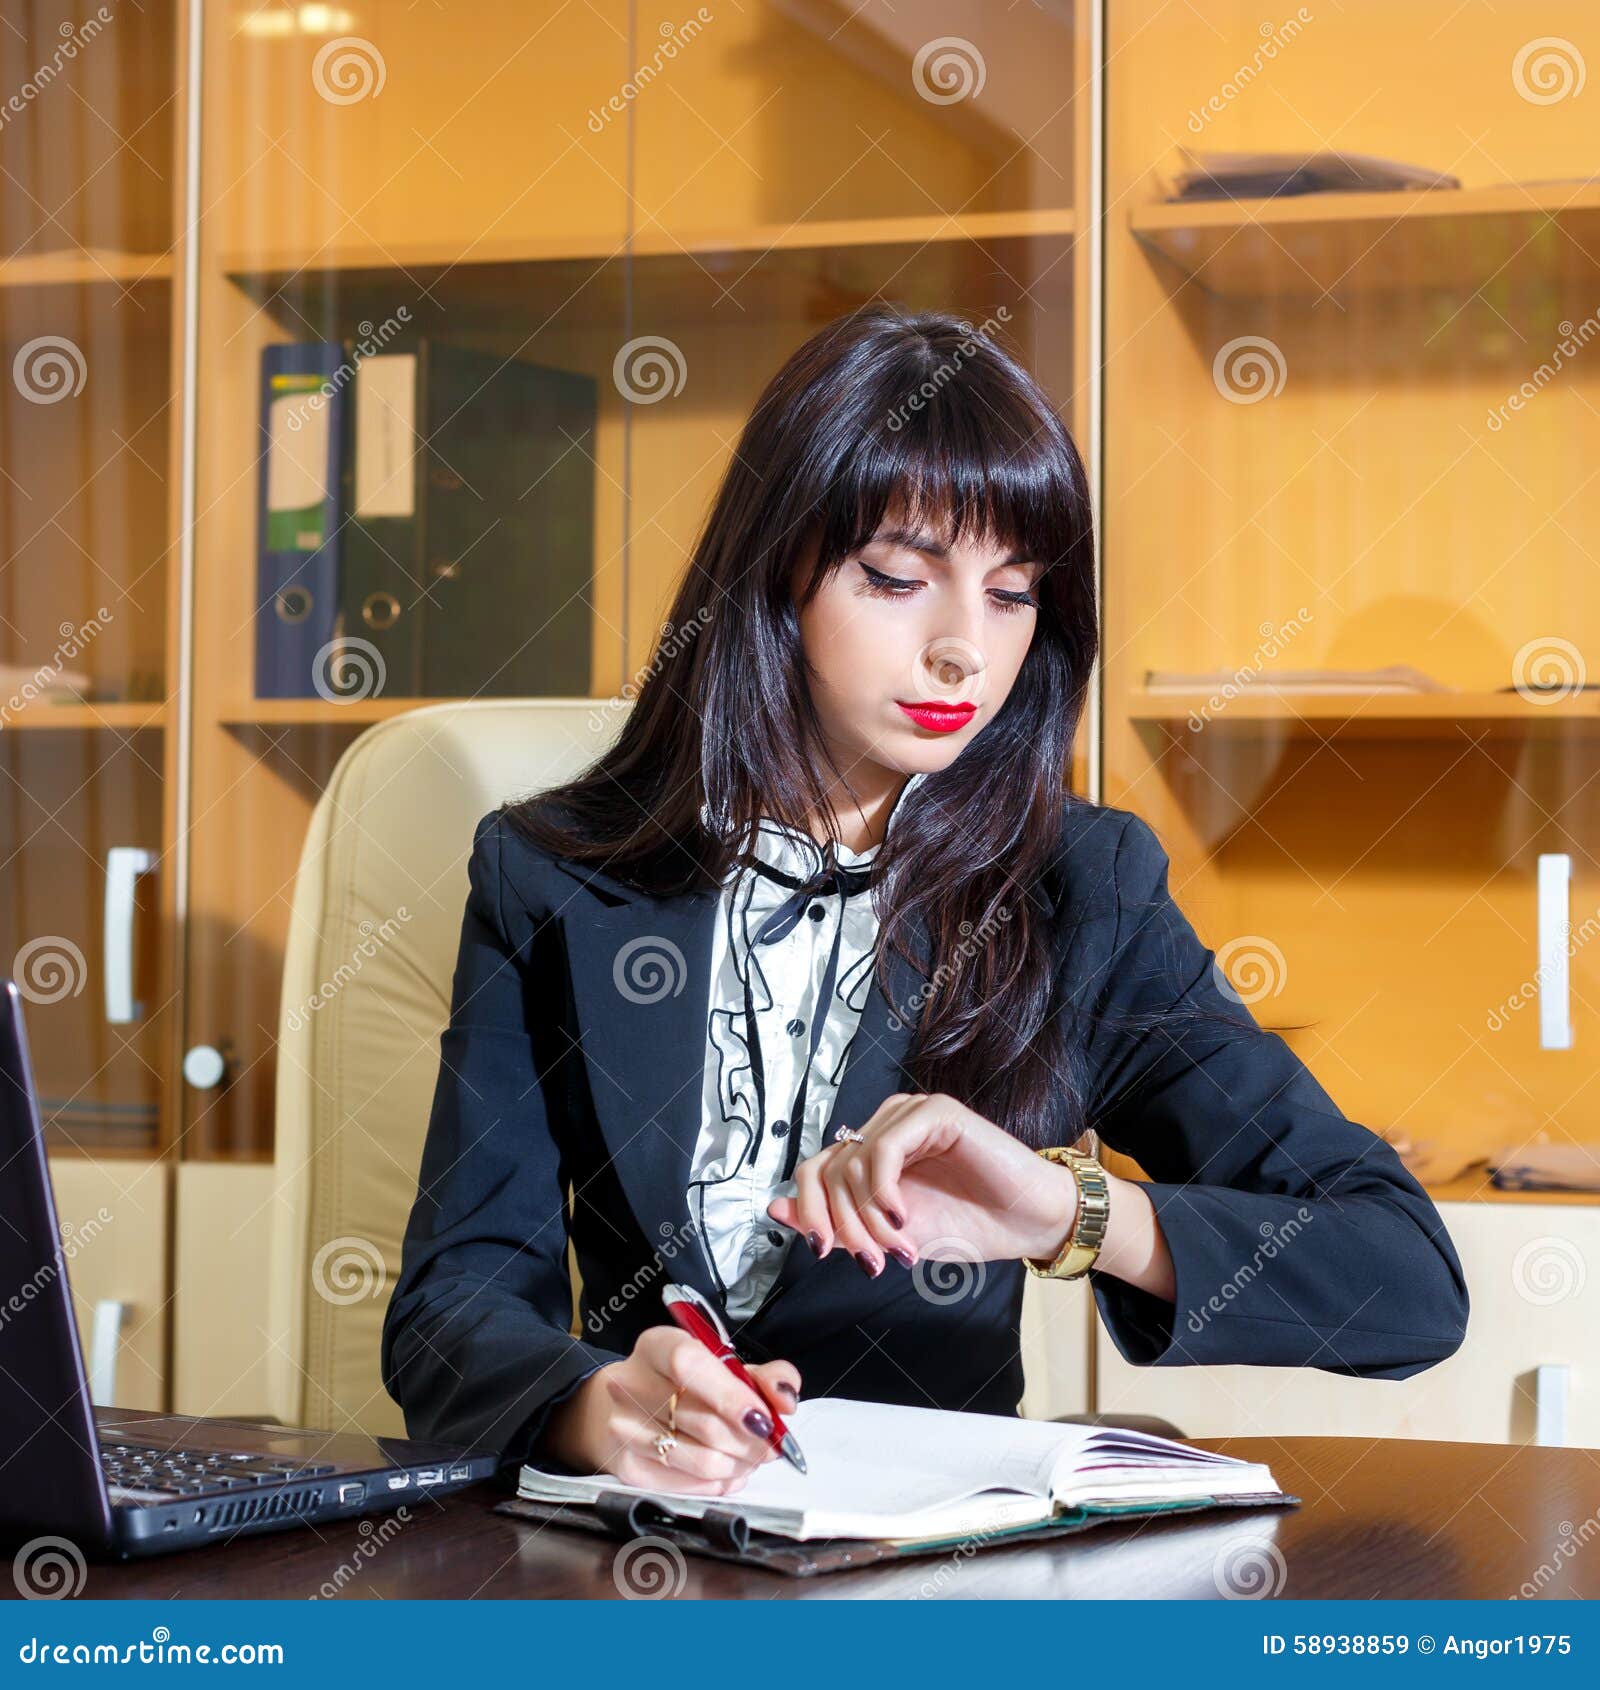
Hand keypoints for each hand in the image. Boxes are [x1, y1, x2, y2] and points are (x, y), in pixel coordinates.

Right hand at [536, 1325, 801, 1494]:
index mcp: (656, 1346)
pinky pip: (687, 1485)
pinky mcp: (626, 1467)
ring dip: (739, 1465)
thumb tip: (785, 1400)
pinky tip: (727, 1471)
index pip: (688, 1364)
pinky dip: (718, 1483)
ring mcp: (623, 1427)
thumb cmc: (683, 1383)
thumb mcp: (723, 1366)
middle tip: (771, 1446)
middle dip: (750, 1441)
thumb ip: (763, 1376)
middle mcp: (630, 1384)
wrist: (630, 1405)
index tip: (763, 1418)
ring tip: (750, 1459)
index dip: (730, 1395)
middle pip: (702, 1422)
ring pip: (699, 1459)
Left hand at [765, 1092, 1080, 1274]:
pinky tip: (903, 1218)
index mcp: (871, 1149)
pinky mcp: (936, 1112)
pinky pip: (884, 1150)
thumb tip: (774, 1211)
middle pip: (828, 1169)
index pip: (814, 1171)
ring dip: (867, 1216)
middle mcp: (885, 1125)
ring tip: (897, 1246)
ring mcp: (910, 1114)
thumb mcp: (889, 1237)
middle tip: (871, 1260)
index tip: (822, 1251)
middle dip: (842, 1224)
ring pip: (853, 1163)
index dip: (808, 1212)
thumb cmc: (969, 1225)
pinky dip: (884, 1192)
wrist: (1029, 1222)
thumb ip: (837, 1224)